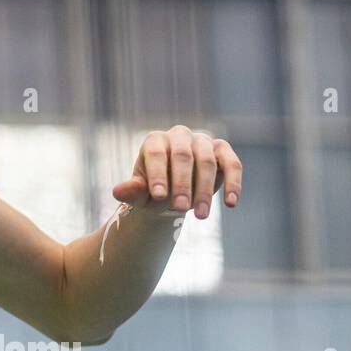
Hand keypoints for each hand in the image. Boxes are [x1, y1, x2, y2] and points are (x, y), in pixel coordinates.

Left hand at [111, 125, 242, 219]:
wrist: (175, 195)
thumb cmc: (154, 192)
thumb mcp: (140, 195)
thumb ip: (132, 191)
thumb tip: (117, 191)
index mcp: (154, 141)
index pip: (156, 153)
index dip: (158, 174)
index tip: (159, 196)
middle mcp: (178, 135)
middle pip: (182, 156)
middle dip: (182, 184)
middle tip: (180, 208)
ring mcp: (202, 140)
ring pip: (207, 161)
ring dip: (205, 189)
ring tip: (201, 215)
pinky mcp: (222, 150)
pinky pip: (232, 164)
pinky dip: (233, 183)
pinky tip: (230, 204)